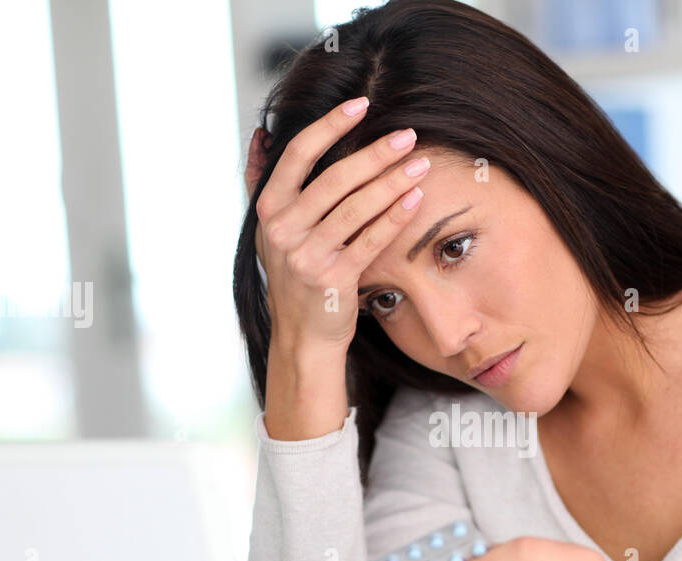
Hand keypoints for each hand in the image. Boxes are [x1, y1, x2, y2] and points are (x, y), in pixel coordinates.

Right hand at [248, 99, 431, 349]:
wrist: (302, 335)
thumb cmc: (294, 277)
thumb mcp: (269, 231)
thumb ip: (262, 184)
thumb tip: (261, 136)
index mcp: (269, 209)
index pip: (298, 154)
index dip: (329, 125)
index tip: (361, 104)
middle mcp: (283, 230)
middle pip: (333, 179)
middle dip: (374, 154)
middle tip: (407, 135)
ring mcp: (307, 256)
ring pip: (355, 209)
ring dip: (392, 183)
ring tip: (421, 164)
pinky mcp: (334, 279)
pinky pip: (370, 241)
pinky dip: (394, 218)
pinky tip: (415, 199)